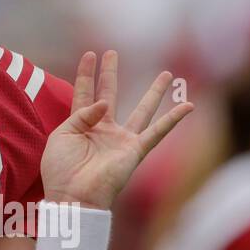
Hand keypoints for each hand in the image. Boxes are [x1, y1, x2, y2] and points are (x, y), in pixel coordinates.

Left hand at [40, 50, 193, 210]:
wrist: (73, 197)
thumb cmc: (61, 170)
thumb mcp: (62, 135)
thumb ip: (82, 114)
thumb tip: (104, 103)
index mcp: (80, 125)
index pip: (85, 93)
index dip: (87, 74)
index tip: (90, 54)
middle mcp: (103, 129)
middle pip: (109, 94)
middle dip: (111, 73)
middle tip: (113, 52)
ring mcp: (120, 139)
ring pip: (141, 110)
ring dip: (153, 92)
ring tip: (165, 74)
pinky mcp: (134, 150)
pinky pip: (158, 132)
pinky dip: (173, 120)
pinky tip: (188, 107)